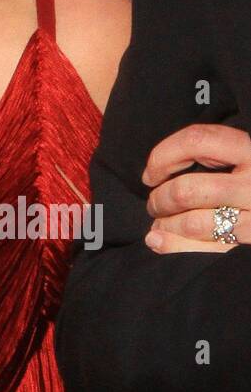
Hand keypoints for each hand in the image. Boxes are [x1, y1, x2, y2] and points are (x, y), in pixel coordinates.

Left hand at [141, 124, 250, 253]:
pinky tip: (159, 242)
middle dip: (160, 199)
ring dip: (164, 225)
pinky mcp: (250, 249)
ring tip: (159, 226)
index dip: (163, 156)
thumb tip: (156, 172)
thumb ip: (214, 157)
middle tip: (155, 205)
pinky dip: (171, 247)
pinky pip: (200, 251)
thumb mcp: (244, 162)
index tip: (151, 173)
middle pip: (187, 189)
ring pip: (191, 223)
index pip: (197, 140)